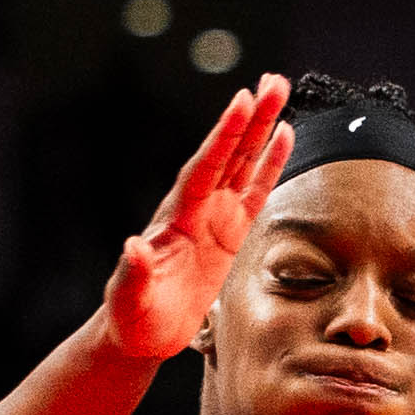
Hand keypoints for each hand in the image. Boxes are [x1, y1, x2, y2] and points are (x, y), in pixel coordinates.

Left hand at [101, 77, 294, 360]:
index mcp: (176, 217)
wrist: (141, 333)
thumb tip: (133, 248)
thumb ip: (133, 273)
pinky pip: (255, 190)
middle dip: (249, 118)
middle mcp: (196, 209)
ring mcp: (214, 217)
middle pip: (228, 154)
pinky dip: (270, 163)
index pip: (204, 168)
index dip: (223, 136)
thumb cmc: (131, 317)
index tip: (240, 102)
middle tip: (271, 82)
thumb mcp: (129, 298)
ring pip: (242, 162)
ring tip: (278, 90)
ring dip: (261, 128)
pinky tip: (285, 136)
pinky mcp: (229, 233)